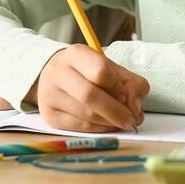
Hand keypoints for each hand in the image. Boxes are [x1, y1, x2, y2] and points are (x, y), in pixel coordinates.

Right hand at [29, 45, 148, 132]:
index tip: (125, 96)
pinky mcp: (49, 115)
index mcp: (76, 54)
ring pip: (85, 115)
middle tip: (130, 120)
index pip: (100, 71)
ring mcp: (50, 94)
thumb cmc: (88, 72)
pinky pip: (78, 127)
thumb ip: (131, 84)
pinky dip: (98, 130)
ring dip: (109, 123)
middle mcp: (59, 72)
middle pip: (90, 95)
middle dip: (115, 111)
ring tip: (120, 122)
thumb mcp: (112, 69)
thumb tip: (135, 109)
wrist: (56, 77)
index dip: (117, 87)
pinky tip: (106, 126)